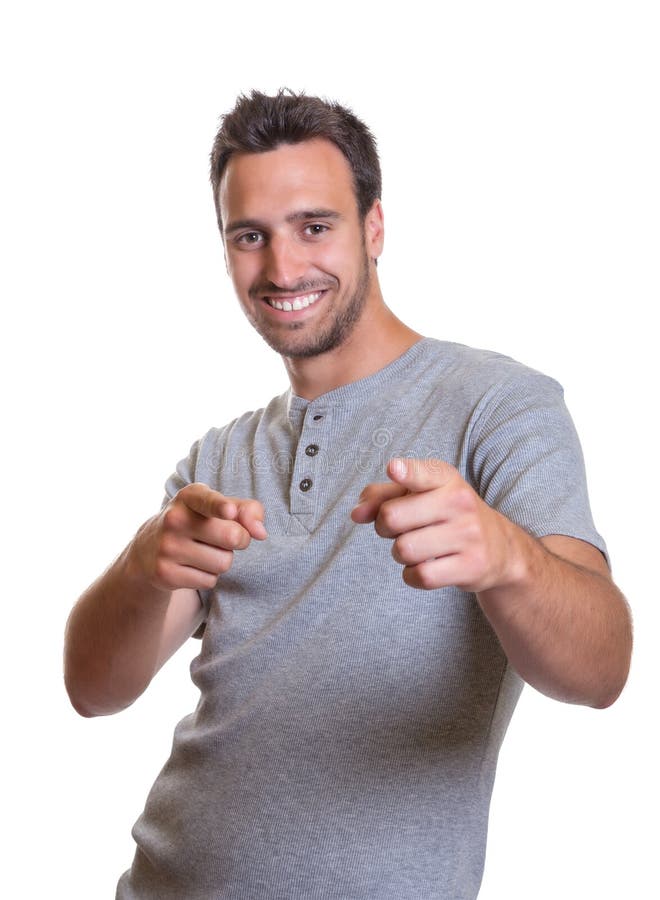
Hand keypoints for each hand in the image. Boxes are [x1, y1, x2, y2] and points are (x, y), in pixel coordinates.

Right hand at [129, 483, 266, 592]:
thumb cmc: (197, 522)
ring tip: (204, 551)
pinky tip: (192, 566)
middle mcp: (174, 519)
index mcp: (190, 496)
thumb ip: (247, 510)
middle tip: (228, 538)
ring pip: (223, 563)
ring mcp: (167, 547)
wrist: (148, 549)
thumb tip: (260, 533)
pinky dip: (208, 577)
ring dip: (222, 560)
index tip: (229, 511)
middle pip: (232, 536)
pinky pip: (209, 581)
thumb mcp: (217, 507)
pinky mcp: (165, 574)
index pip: (207, 500)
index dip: (221, 506)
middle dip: (240, 540)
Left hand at [351, 458, 520, 592]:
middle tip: (397, 529)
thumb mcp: (420, 495)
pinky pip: (420, 576)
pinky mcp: (471, 566)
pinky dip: (412, 575)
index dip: (406, 473)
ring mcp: (468, 535)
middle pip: (392, 517)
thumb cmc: (446, 515)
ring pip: (403, 549)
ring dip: (399, 553)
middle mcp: (460, 502)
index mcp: (445, 478)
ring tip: (416, 547)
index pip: (423, 473)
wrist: (499, 547)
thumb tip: (356, 514)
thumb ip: (382, 496)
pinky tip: (425, 567)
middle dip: (384, 527)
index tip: (394, 469)